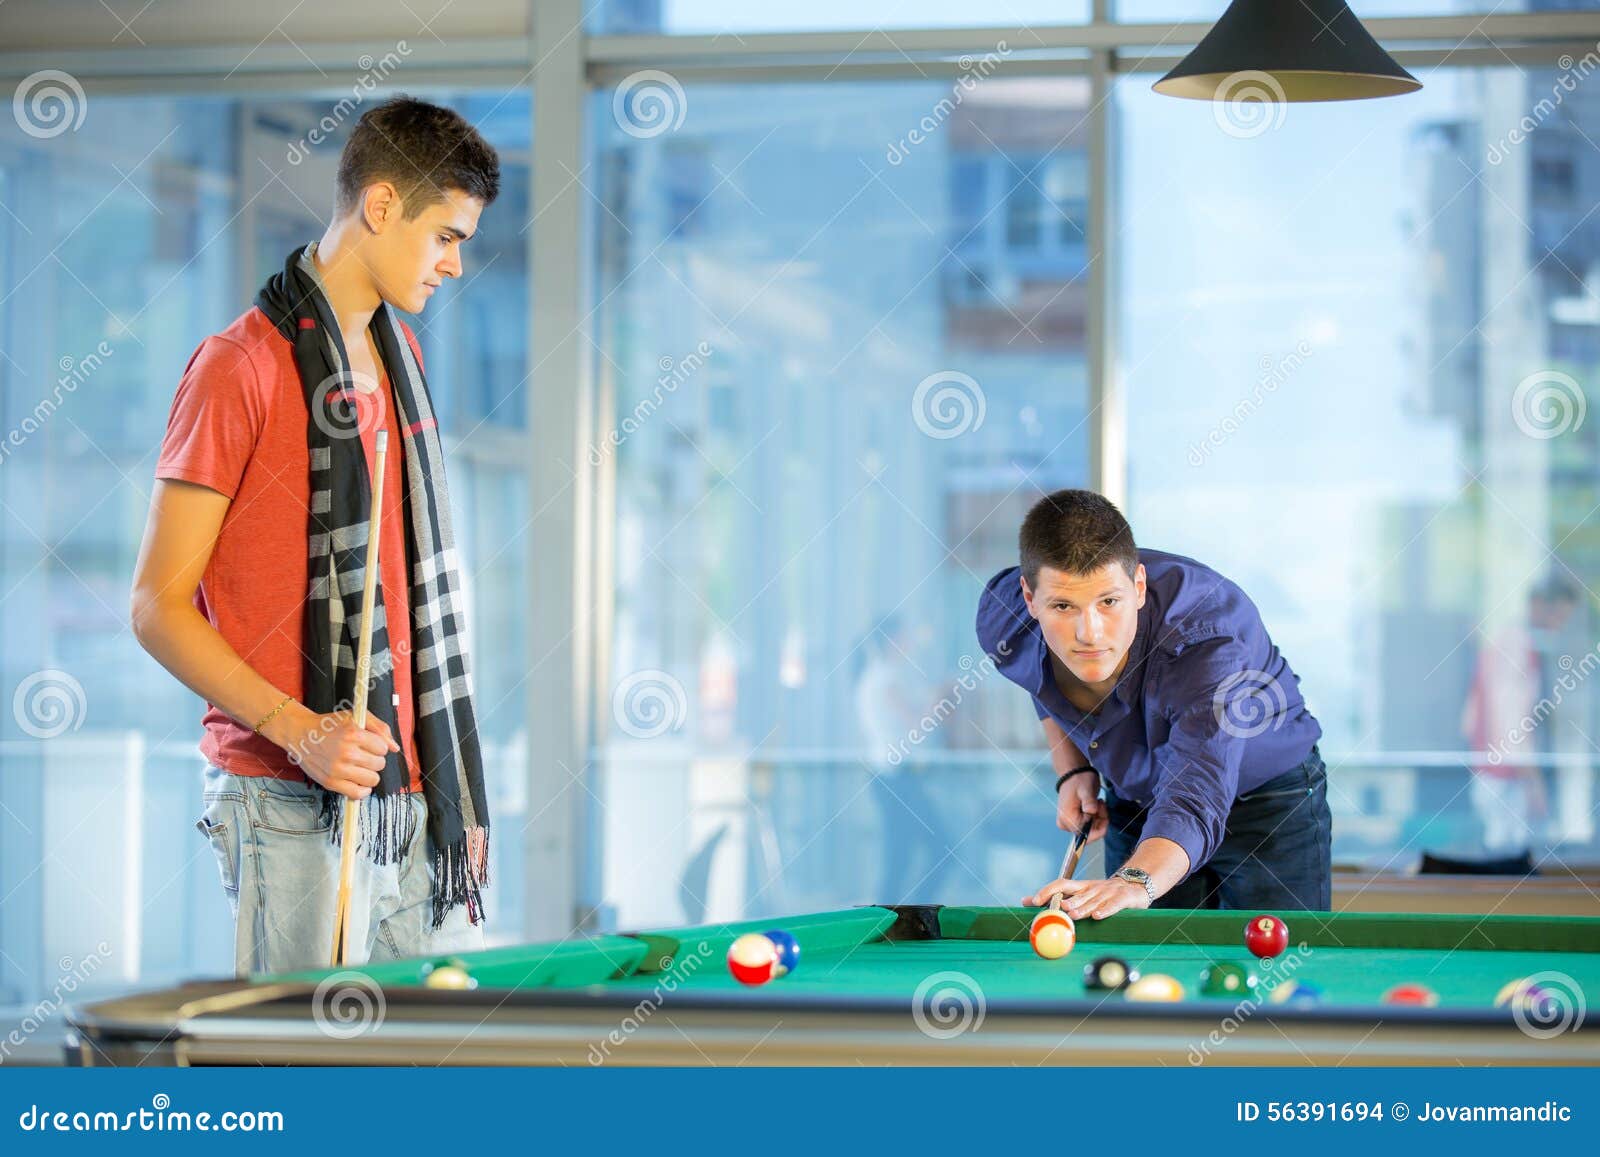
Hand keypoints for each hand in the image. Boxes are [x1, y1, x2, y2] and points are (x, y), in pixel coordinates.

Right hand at [272, 705, 397, 799]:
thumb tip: (395, 748)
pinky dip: (362, 790)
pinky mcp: (330, 782)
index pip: (383, 748)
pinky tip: (357, 780)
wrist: (301, 734)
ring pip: (372, 780)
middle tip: (362, 755)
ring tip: (359, 767)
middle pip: (380, 764)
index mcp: (354, 734)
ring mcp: (338, 769)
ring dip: (369, 774)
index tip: (369, 744)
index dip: (378, 746)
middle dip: (375, 759)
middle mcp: (346, 753)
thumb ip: (380, 728)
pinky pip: (357, 794)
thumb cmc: (329, 725)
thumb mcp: (356, 716)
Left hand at [1021, 875, 1150, 920]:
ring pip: (1093, 901)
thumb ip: (1060, 898)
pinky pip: (1113, 905)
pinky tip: (1098, 916)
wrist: (1137, 884)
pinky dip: (1105, 910)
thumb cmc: (1105, 894)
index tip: (1033, 901)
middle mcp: (1093, 888)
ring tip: (1072, 915)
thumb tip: (1027, 901)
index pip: (1061, 884)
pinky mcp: (1123, 898)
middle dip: (1065, 901)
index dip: (1047, 891)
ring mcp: (1108, 892)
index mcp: (1082, 886)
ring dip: (1082, 908)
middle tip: (1055, 908)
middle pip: (1076, 894)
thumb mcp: (1084, 894)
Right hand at [1056, 772, 1106, 839]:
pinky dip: (1095, 817)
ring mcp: (1069, 824)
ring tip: (1097, 802)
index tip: (1103, 811)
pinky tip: (1094, 806)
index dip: (1100, 828)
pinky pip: (1088, 826)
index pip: (1086, 836)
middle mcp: (1066, 825)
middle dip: (1099, 820)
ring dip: (1098, 818)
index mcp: (1068, 819)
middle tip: (1100, 803)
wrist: (1074, 774)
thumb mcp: (1086, 788)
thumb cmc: (1080, 780)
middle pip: (1090, 833)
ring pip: (1091, 830)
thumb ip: (1089, 801)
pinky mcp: (1073, 821)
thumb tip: (1092, 812)